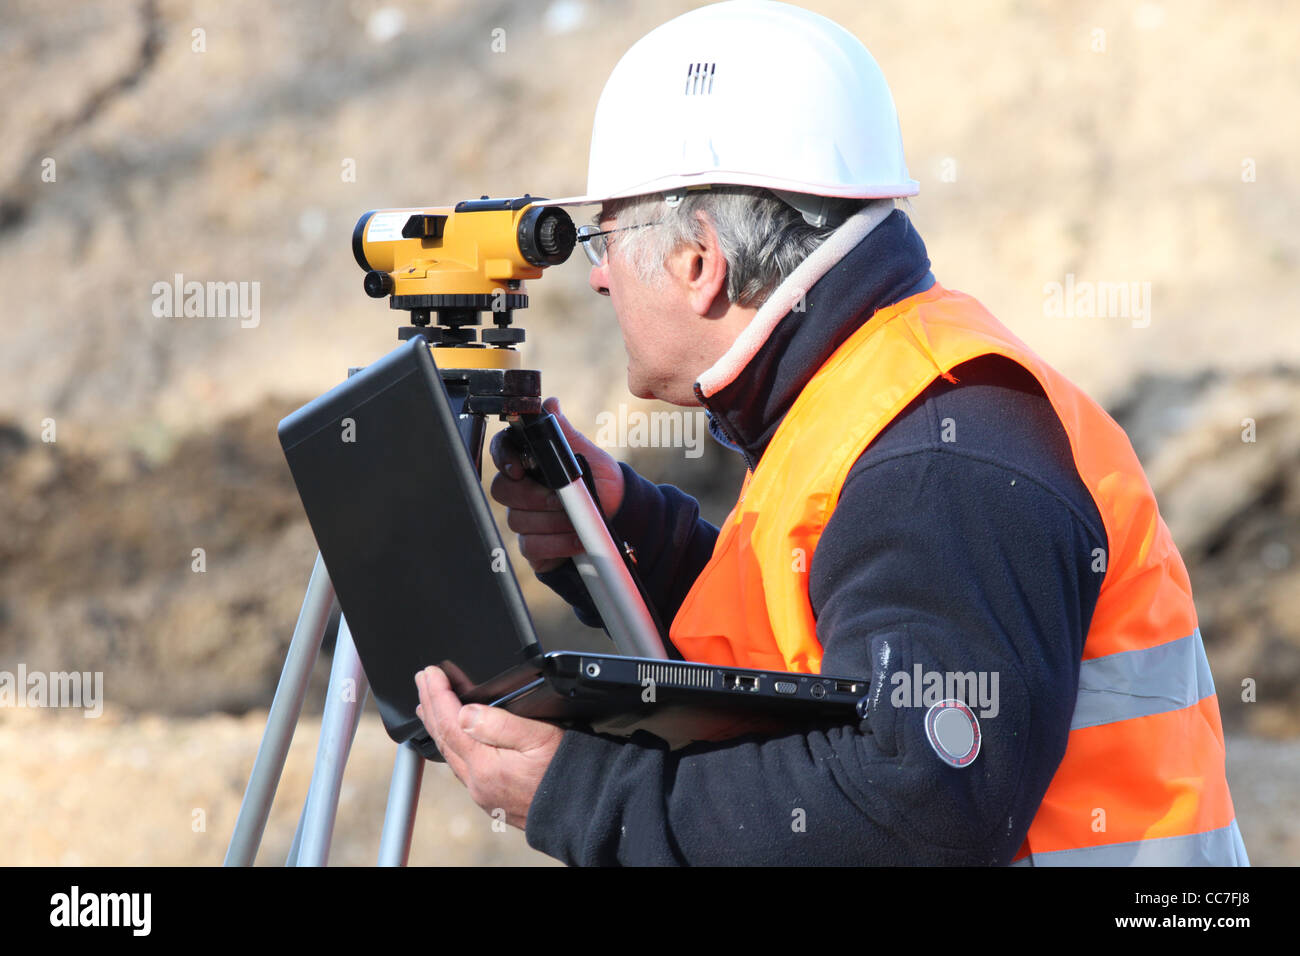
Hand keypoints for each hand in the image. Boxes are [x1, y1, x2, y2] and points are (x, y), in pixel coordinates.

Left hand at [415, 665, 562, 829]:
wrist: (586, 810)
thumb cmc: (567, 771)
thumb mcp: (538, 737)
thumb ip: (499, 724)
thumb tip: (464, 713)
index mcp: (486, 765)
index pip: (450, 723)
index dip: (437, 694)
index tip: (430, 673)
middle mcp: (479, 783)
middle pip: (444, 739)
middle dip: (431, 707)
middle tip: (423, 681)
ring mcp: (484, 794)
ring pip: (451, 755)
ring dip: (439, 726)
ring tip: (430, 707)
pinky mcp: (493, 800)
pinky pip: (463, 768)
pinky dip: (453, 745)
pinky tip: (456, 739)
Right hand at [489, 396, 625, 573]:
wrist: (620, 516)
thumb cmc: (602, 482)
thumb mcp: (590, 456)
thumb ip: (566, 434)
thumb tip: (550, 404)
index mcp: (532, 462)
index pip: (502, 451)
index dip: (503, 458)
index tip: (519, 469)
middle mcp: (522, 489)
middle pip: (503, 490)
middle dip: (535, 497)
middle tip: (561, 500)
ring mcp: (525, 518)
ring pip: (518, 520)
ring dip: (551, 522)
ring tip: (577, 521)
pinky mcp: (534, 546)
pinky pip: (531, 546)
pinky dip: (556, 544)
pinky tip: (575, 540)